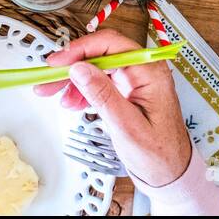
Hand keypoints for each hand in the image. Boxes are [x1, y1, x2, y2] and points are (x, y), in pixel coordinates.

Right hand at [34, 29, 191, 187]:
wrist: (170, 173)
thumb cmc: (159, 154)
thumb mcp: (126, 127)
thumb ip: (103, 96)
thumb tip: (80, 69)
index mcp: (150, 72)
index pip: (111, 45)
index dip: (81, 49)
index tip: (58, 62)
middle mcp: (143, 70)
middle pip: (100, 54)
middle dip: (72, 66)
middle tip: (48, 79)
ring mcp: (135, 80)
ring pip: (96, 68)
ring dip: (74, 80)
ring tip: (56, 95)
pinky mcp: (127, 90)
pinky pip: (100, 81)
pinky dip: (83, 90)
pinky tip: (73, 101)